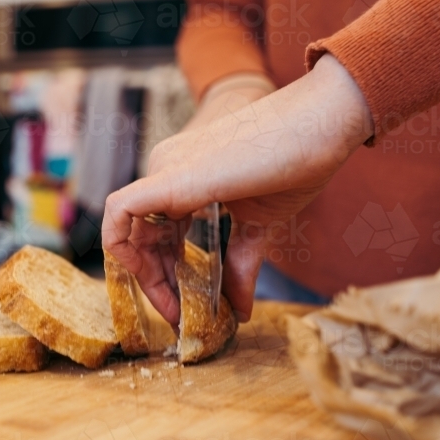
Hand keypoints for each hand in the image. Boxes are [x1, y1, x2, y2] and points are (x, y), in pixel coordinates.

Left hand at [102, 55, 373, 324]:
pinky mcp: (170, 178)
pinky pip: (118, 211)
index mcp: (182, 177)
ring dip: (144, 277)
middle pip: (137, 235)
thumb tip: (239, 311)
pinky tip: (153, 280)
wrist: (321, 122)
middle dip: (155, 284)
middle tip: (179, 318)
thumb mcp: (259, 224)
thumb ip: (239, 264)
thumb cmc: (296, 162)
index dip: (163, 274)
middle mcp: (165, 169)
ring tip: (175, 310)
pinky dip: (122, 247)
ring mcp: (163, 170)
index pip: (155, 232)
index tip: (184, 307)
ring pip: (123, 228)